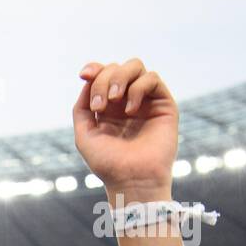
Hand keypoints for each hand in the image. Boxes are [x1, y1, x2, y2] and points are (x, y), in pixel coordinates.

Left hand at [72, 58, 176, 199]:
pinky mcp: (163, 104)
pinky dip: (137, 88)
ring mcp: (145, 101)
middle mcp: (127, 100)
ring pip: (135, 66)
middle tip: (100, 105)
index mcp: (108, 107)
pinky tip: (130, 110)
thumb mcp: (84, 134)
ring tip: (114, 101)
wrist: (131, 179)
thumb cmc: (108, 162)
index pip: (102, 75)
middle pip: (116, 68)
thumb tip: (88, 79)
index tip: (84, 75)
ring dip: (120, 78)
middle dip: (104, 80)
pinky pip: (152, 79)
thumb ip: (82, 106)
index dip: (94, 69)